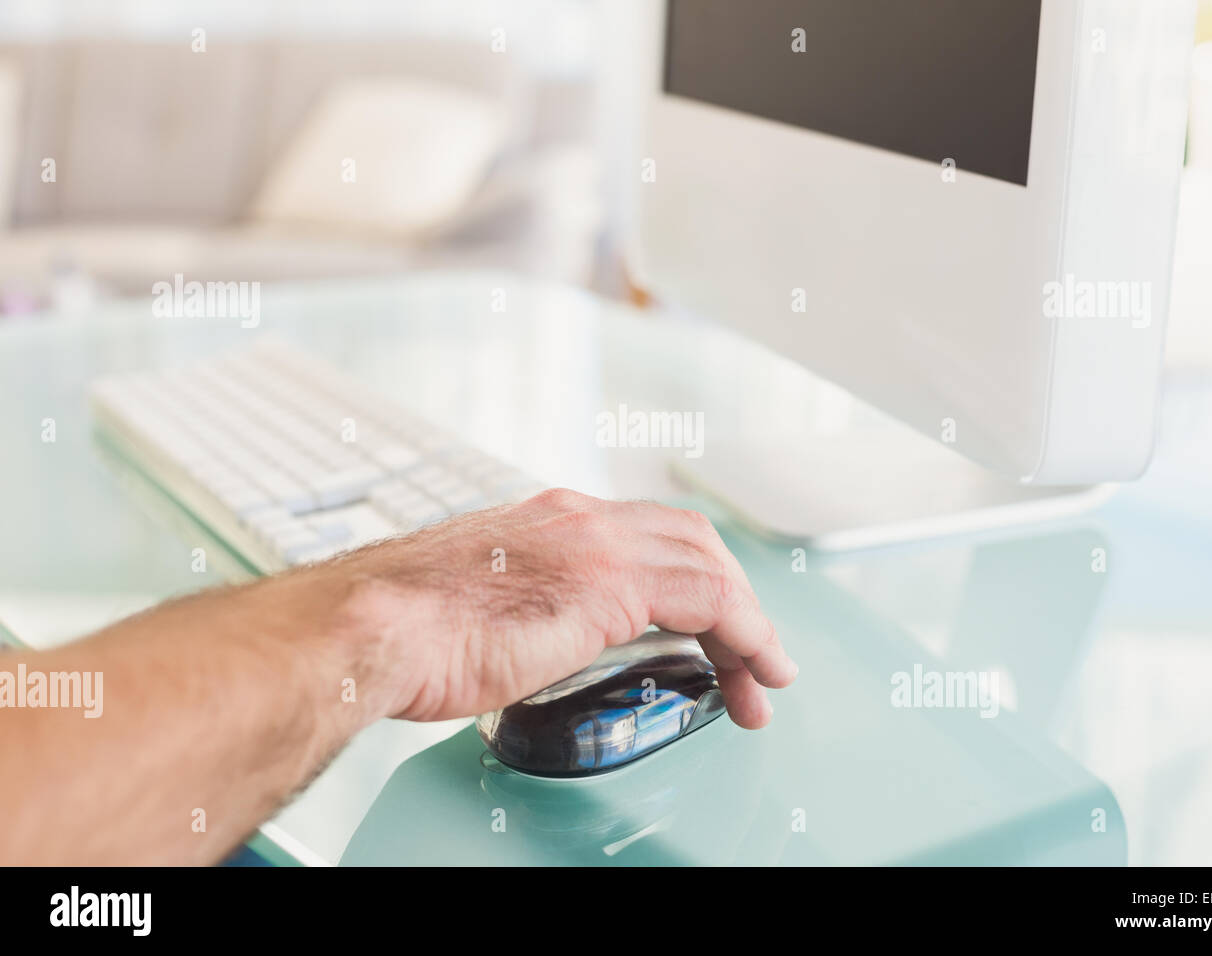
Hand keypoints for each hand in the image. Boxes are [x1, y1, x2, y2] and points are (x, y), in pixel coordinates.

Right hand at [326, 489, 797, 728]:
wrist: (369, 626)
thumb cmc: (400, 630)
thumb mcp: (474, 609)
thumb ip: (517, 612)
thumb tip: (525, 645)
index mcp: (546, 521)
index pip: (644, 534)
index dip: (690, 576)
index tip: (706, 625)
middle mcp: (578, 519)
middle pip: (691, 540)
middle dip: (731, 598)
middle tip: (749, 654)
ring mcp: (595, 545)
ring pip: (710, 566)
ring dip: (748, 624)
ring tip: (764, 675)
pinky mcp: (607, 583)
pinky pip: (709, 599)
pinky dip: (746, 632)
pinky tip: (755, 667)